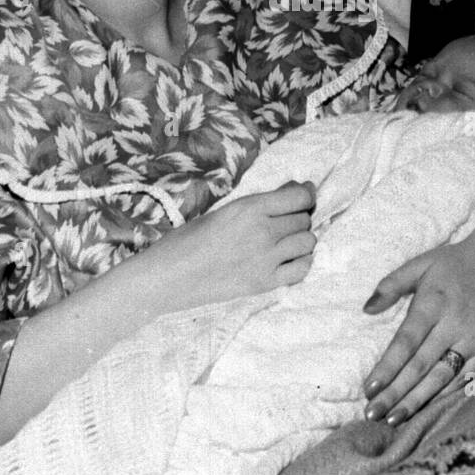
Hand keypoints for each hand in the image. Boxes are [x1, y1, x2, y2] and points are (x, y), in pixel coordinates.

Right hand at [153, 179, 316, 306]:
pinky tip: (287, 261)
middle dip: (298, 218)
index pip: (300, 197)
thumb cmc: (187, 241)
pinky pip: (302, 269)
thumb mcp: (223, 211)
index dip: (305, 195)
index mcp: (250, 208)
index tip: (304, 197)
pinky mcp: (264, 284)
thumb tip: (294, 190)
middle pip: (303, 219)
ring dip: (300, 240)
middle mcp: (262, 231)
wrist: (167, 278)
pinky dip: (300, 263)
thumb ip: (258, 204)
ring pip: (307, 243)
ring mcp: (266, 259)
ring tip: (285, 243)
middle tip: (285, 223)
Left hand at [361, 218, 474, 425]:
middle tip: (373, 414)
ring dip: (418, 401)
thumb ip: (391, 285)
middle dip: (396, 393)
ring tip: (395, 419)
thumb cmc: (453, 263)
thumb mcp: (420, 264)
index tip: (369, 389)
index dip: (387, 367)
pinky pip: (466, 378)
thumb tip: (367, 309)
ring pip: (443, 377)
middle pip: (421, 366)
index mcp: (434, 301)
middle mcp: (455, 323)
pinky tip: (428, 409)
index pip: (406, 342)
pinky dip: (446, 395)